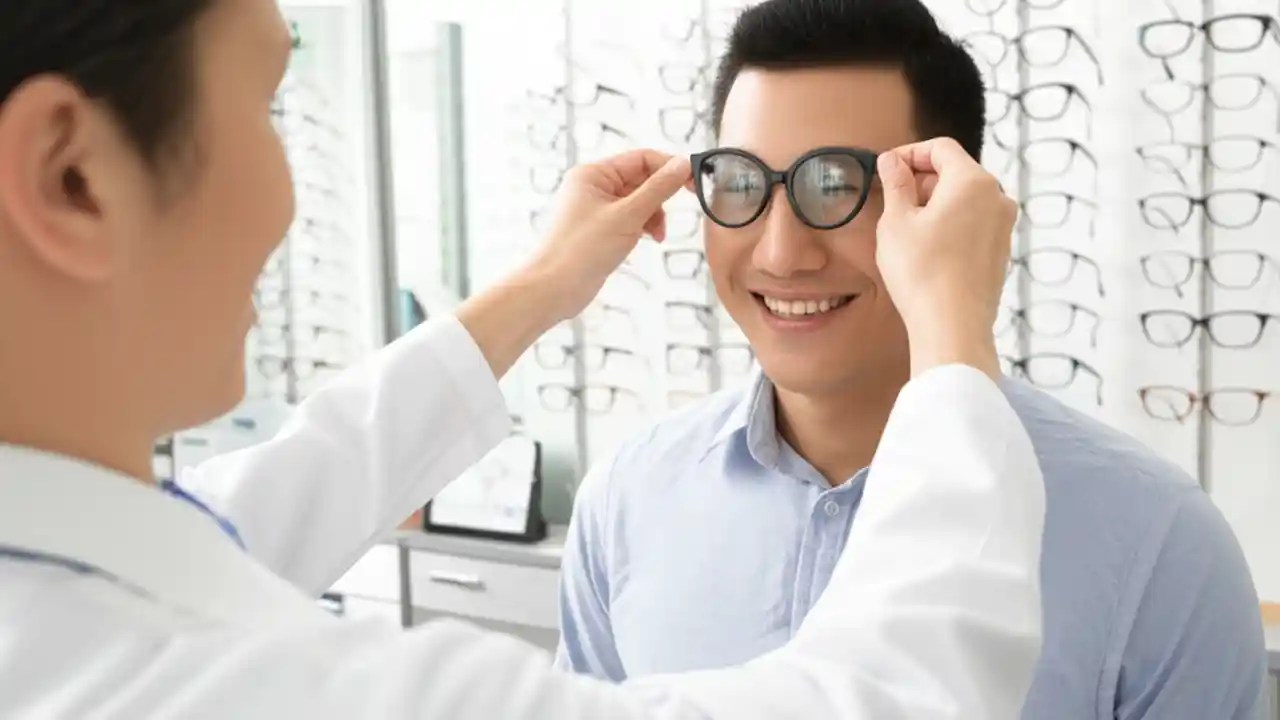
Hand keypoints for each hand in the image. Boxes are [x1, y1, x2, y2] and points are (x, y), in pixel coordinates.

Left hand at [525, 149, 691, 320]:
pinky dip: (644, 227)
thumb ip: (658, 189)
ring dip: (654, 215)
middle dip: (660, 197)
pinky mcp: (601, 230)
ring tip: (657, 235)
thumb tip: (683, 165)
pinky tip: (648, 239)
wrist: (553, 289)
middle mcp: (593, 187)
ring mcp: (597, 209)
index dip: (669, 167)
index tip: (693, 181)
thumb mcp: (627, 216)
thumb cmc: (580, 250)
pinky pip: (631, 219)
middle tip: (678, 211)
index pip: (641, 159)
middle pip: (641, 179)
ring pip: (639, 201)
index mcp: (593, 174)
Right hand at [875, 138, 1017, 379]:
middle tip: (892, 201)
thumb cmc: (921, 273)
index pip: (941, 148)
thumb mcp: (896, 223)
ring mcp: (1003, 225)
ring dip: (935, 203)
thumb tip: (891, 161)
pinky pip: (974, 223)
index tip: (886, 168)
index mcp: (973, 182)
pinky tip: (927, 249)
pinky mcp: (1001, 250)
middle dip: (922, 179)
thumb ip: (895, 184)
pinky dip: (951, 224)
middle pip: (956, 171)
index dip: (909, 153)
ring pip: (965, 198)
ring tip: (907, 228)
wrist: (953, 327)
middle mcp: (997, 197)